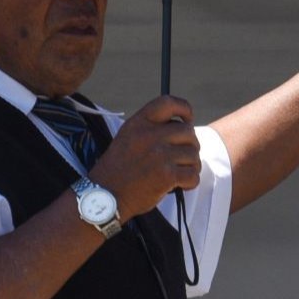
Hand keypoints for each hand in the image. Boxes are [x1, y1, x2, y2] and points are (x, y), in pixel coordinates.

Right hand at [89, 95, 201, 219]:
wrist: (105, 196)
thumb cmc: (118, 169)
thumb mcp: (128, 137)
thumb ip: (151, 128)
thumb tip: (183, 127)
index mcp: (139, 123)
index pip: (168, 102)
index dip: (184, 109)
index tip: (187, 120)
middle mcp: (150, 135)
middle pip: (188, 132)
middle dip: (190, 145)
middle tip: (181, 158)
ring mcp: (160, 155)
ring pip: (193, 154)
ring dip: (191, 165)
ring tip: (179, 173)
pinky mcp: (167, 175)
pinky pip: (193, 174)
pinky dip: (190, 182)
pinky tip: (180, 185)